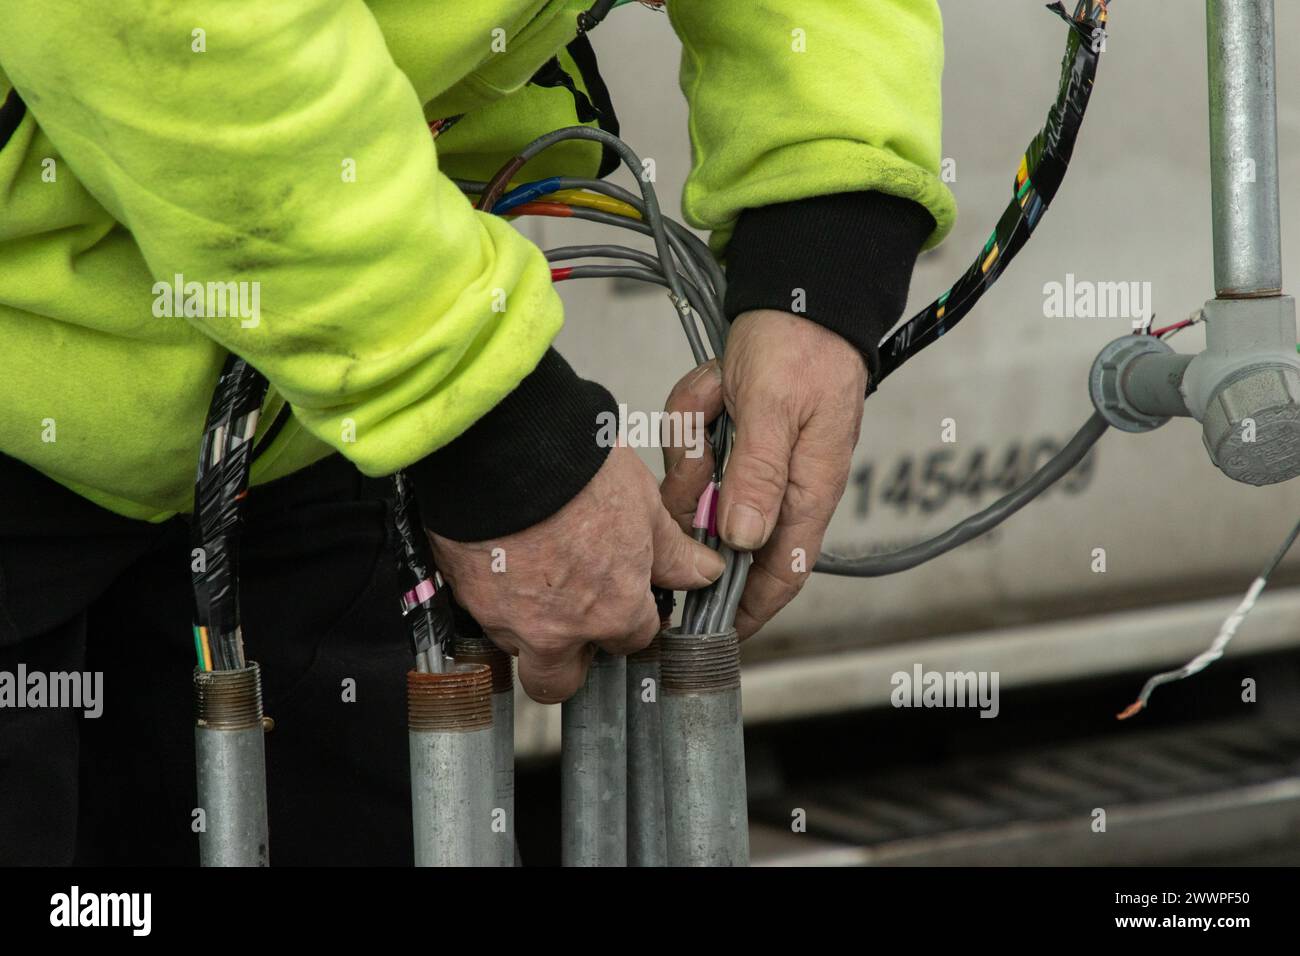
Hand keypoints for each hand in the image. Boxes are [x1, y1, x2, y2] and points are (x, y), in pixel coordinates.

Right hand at [429, 445, 724, 702]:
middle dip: (568, 661)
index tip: (623, 600)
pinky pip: (480, 615)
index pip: (632, 640)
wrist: (507, 444)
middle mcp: (557, 630)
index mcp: (611, 610)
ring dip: (528, 628)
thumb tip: (703, 572)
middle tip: (573, 618)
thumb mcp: (643, 505)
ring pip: (517, 649)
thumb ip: (671, 552)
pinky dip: (494, 597)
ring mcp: (505, 619)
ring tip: (535, 574)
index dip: (631, 619)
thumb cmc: (576, 470)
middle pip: (561, 681)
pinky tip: (503, 558)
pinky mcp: (465, 596)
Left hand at [661, 309, 865, 638]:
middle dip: (696, 499)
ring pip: (700, 485)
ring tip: (714, 398)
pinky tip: (713, 387)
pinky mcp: (733, 441)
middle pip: (720, 529)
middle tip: (695, 451)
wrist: (797, 296)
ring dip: (694, 442)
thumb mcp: (773, 410)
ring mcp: (754, 464)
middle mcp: (780, 487)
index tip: (705, 633)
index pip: (782, 574)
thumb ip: (757, 476)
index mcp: (806, 491)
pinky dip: (694, 417)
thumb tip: (743, 540)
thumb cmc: (799, 349)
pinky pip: (694, 447)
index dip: (749, 612)